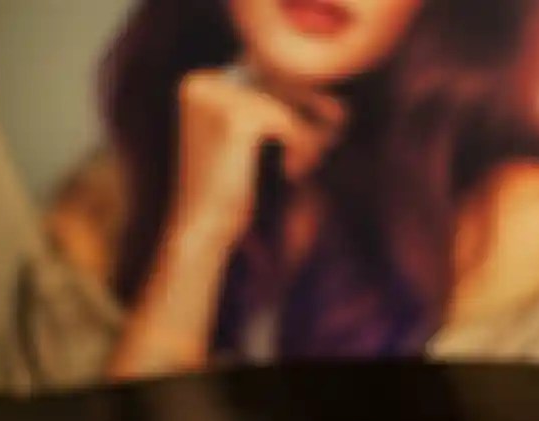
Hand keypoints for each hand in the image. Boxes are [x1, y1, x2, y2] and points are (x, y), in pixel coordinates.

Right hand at [167, 67, 345, 258]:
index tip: (307, 140)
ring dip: (311, 131)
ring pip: (291, 98)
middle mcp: (204, 80)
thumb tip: (337, 102)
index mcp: (201, 82)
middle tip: (322, 147)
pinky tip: (293, 172)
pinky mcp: (236, 117)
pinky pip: (292, 122)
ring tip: (305, 164)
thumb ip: (280, 106)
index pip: (267, 72)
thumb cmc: (233, 191)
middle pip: (281, 79)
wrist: (203, 229)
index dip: (297, 104)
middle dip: (310, 113)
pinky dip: (305, 147)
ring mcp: (217, 96)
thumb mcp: (253, 142)